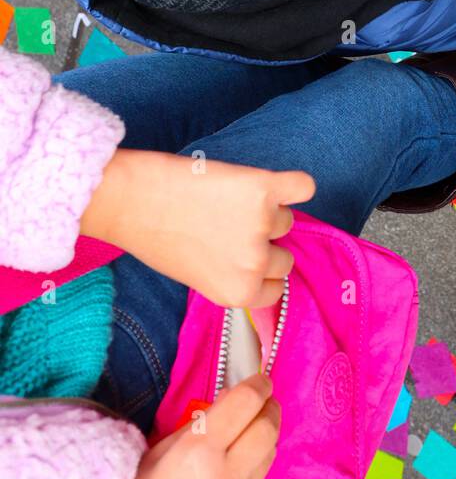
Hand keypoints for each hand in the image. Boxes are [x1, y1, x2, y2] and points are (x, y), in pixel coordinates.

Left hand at [81, 150, 315, 307]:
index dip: (258, 271)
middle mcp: (254, 263)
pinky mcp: (263, 187)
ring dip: (266, 212)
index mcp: (238, 292)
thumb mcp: (196, 277)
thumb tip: (267, 264)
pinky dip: (295, 186)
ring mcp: (261, 224)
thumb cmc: (155, 238)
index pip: (276, 288)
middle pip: (284, 257)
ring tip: (230, 203)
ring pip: (286, 220)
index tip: (242, 257)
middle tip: (232, 227)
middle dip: (263, 244)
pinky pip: (303, 187)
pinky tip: (280, 185)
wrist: (130, 200)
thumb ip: (234, 277)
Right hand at [111, 375, 279, 478]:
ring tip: (248, 429)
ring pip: (269, 453)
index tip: (259, 379)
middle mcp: (223, 478)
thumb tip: (230, 400)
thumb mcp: (155, 453)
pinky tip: (233, 466)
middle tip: (261, 399)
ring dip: (264, 434)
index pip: (245, 403)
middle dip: (268, 406)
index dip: (257, 384)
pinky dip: (251, 465)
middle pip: (268, 426)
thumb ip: (197, 424)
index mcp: (196, 453)